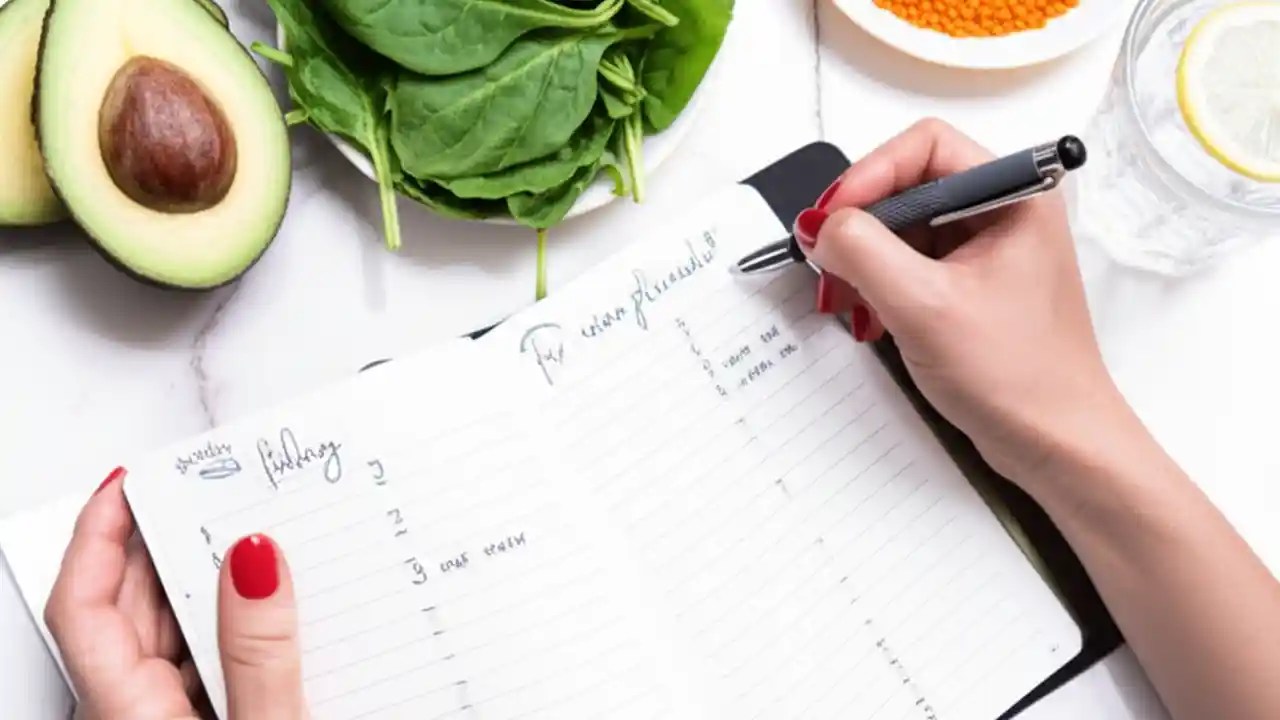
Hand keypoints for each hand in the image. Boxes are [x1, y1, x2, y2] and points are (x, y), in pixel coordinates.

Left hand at [46, 468, 306, 718]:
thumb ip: (260, 653)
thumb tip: (255, 559)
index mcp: (127, 711)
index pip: (83, 603)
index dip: (100, 532)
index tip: (133, 482)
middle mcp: (129, 715)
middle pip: (128, 609)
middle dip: (168, 543)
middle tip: (214, 492)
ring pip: (166, 636)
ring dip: (209, 586)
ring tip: (259, 542)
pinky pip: (198, 665)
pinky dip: (231, 627)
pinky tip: (277, 612)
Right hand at [796, 119, 1123, 486]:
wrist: (1058, 445)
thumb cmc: (1017, 376)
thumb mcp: (923, 305)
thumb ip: (862, 252)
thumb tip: (818, 224)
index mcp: (1014, 195)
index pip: (924, 146)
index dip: (869, 174)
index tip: (833, 218)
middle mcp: (1003, 212)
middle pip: (907, 186)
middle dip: (860, 227)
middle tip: (829, 265)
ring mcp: (987, 251)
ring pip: (903, 229)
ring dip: (865, 263)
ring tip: (849, 303)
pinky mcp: (971, 287)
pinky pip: (911, 266)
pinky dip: (880, 288)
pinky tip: (871, 321)